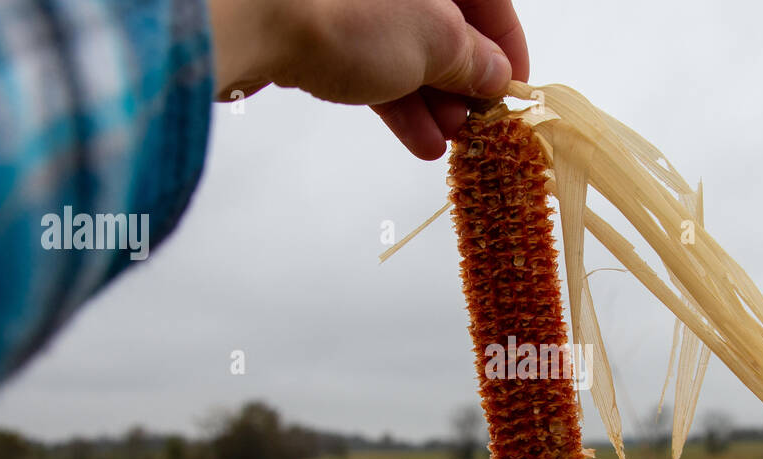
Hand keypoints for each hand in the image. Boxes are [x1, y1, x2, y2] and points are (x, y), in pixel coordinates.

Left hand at [208, 0, 529, 159]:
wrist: (249, 16)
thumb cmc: (343, 8)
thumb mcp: (437, 42)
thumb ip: (473, 60)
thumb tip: (493, 75)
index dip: (508, 46)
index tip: (513, 90)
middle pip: (444, 22)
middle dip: (463, 80)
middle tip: (475, 124)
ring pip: (404, 45)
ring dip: (430, 99)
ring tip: (445, 142)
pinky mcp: (316, 20)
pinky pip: (366, 58)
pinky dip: (393, 96)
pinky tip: (413, 136)